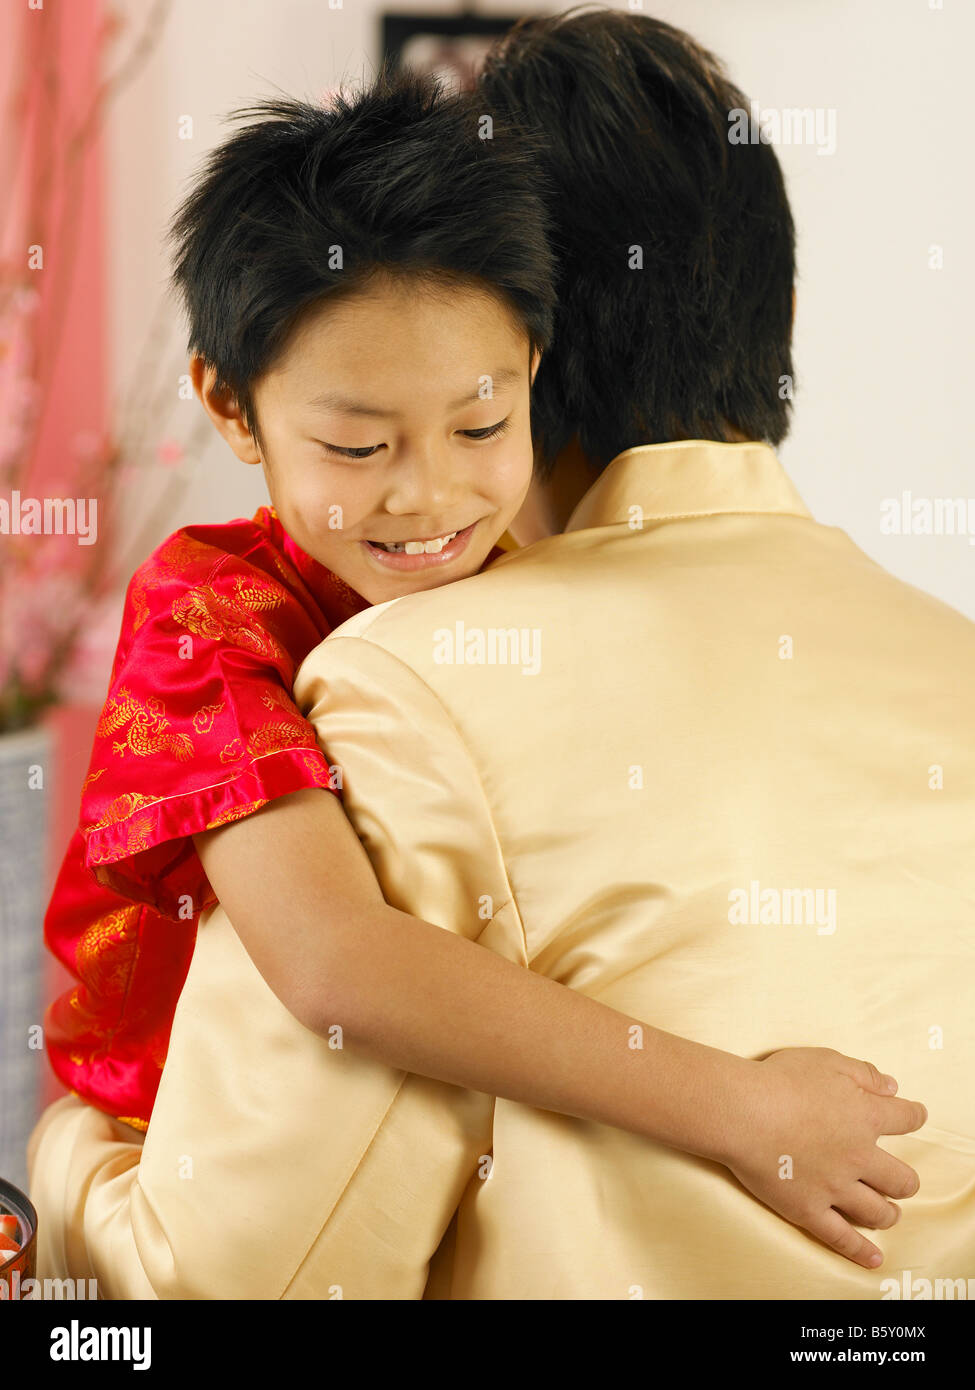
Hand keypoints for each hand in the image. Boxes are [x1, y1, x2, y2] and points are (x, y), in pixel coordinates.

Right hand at [721, 1048, 926, 1268]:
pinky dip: (860, 1251)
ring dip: (888, 1213)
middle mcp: (859, 1157)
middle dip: (905, 1180)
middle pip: (901, 1179)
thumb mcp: (826, 1060)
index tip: (914, 1115)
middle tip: (899, 1180)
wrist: (743, 1112)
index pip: (906, 1118)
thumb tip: (891, 1087)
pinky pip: (842, 1238)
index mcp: (865, 1116)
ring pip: (878, 1212)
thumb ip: (863, 1073)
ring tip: (888, 1213)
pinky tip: (874, 1258)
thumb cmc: (780, 1080)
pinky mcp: (810, 1210)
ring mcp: (836, 1188)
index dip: (913, 1115)